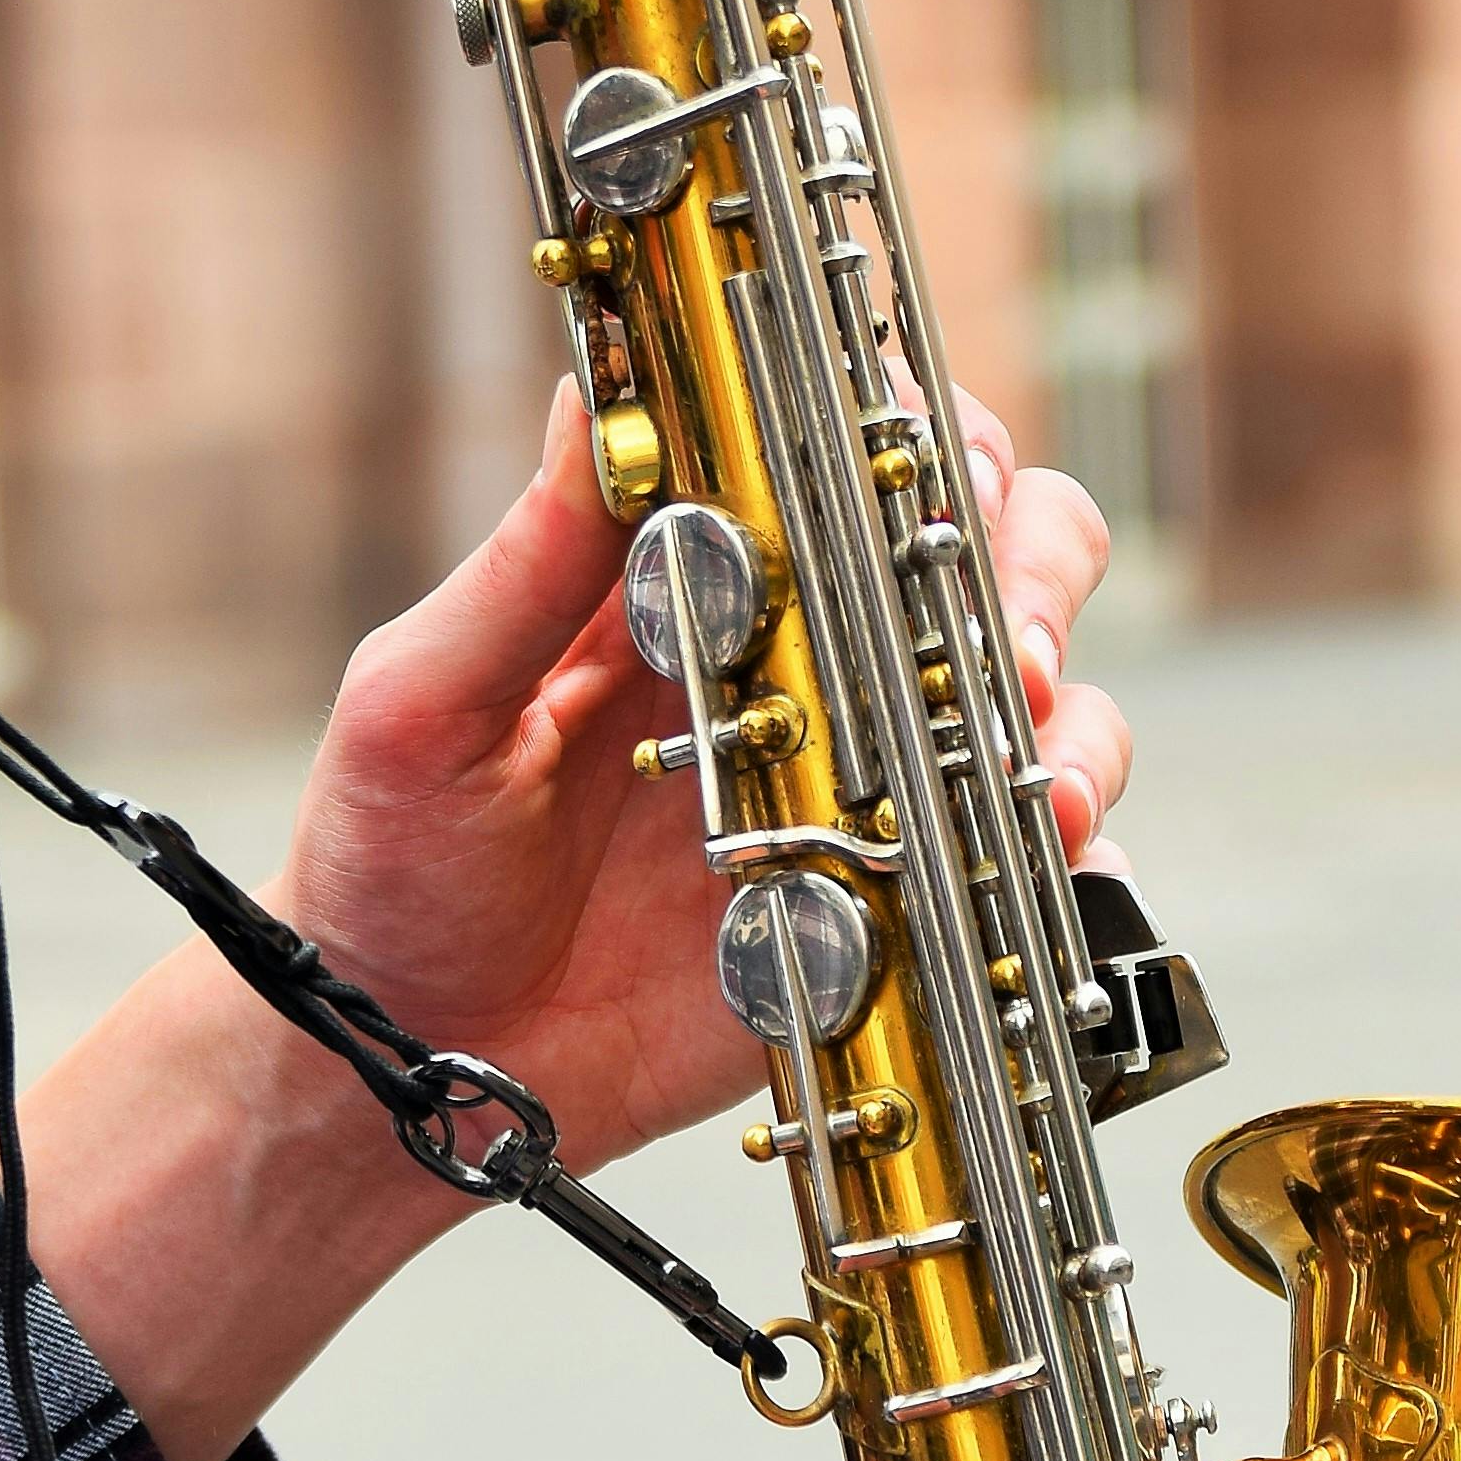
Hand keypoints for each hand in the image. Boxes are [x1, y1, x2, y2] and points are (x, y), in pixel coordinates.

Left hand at [13, 386, 1130, 1460]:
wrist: (410, 1067)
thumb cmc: (391, 872)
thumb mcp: (424, 705)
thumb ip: (521, 564)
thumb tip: (594, 393)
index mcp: (692, 584)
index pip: (843, 458)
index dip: (912, 441)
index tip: (921, 468)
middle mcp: (796, 670)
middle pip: (983, 556)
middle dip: (1027, 566)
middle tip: (1002, 636)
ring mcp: (851, 789)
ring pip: (1034, 699)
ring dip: (1064, 710)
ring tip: (1027, 766)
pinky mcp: (877, 912)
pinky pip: (1014, 863)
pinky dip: (1070, 848)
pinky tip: (1047, 854)